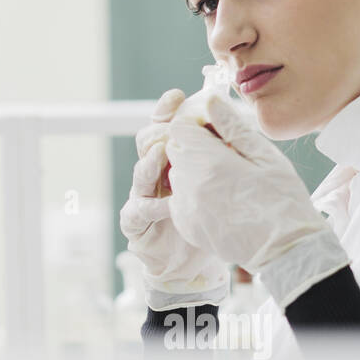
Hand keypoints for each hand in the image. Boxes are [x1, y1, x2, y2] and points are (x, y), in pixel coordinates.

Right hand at [120, 89, 229, 309]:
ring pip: (139, 173)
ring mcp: (144, 197)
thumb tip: (221, 111)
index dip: (167, 110)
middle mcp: (157, 174)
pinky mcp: (138, 225)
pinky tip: (166, 205)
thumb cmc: (210, 217)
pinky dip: (149, 207)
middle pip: (146, 144)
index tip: (176, 96)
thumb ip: (221, 147)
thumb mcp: (223, 179)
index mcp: (176, 158)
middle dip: (156, 131)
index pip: (167, 126)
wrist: (197, 264)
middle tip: (169, 124)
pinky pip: (136, 211)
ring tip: (162, 153)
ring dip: (149, 163)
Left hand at [166, 94, 348, 306]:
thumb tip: (209, 100)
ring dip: (193, 169)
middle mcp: (189, 184)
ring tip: (227, 177)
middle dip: (194, 145)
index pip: (179, 128)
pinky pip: (179, 198)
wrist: (286, 249)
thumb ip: (232, 126)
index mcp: (208, 162)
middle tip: (225, 153)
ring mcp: (185, 207)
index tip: (217, 130)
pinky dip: (193, 193)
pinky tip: (221, 198)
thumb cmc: (282, 199)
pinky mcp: (186, 225)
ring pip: (176, 174)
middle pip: (174, 149)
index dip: (196, 124)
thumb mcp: (264, 156)